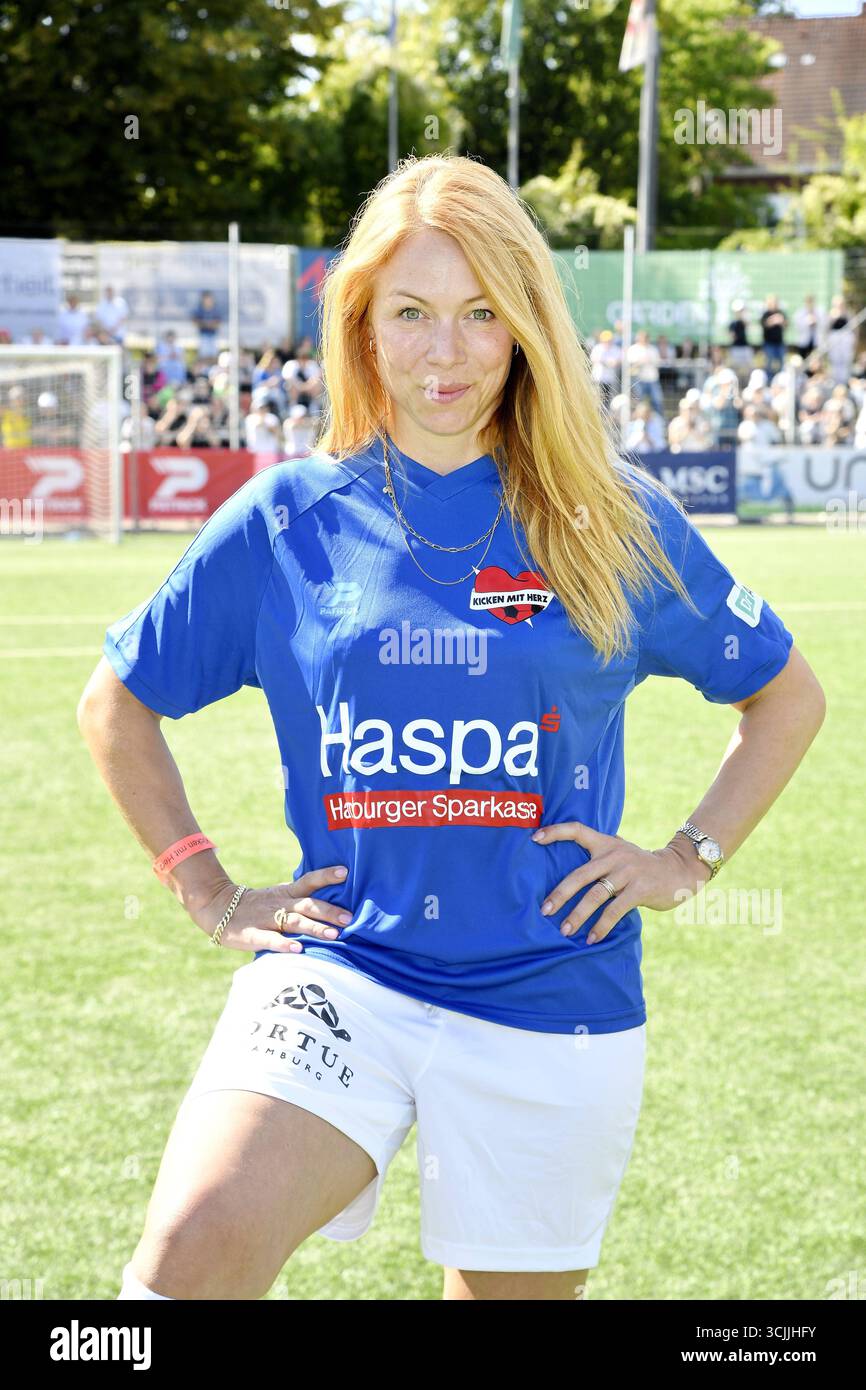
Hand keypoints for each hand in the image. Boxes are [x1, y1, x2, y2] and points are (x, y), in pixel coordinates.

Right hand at [186, 865, 352, 950]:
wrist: (216, 907)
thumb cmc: (256, 905)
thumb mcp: (279, 895)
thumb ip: (300, 898)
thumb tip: (333, 900)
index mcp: (286, 892)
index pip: (309, 881)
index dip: (326, 876)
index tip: (345, 872)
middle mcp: (280, 904)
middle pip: (307, 905)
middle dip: (329, 911)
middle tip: (349, 918)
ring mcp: (266, 919)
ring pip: (293, 922)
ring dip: (314, 928)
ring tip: (333, 935)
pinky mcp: (252, 935)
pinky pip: (270, 939)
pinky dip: (284, 944)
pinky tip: (298, 950)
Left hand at [532, 822, 711, 944]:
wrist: (679, 869)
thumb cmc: (641, 865)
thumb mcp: (620, 853)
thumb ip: (599, 857)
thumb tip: (568, 871)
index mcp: (606, 843)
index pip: (577, 830)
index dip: (555, 832)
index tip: (534, 838)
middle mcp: (614, 855)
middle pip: (580, 874)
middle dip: (560, 894)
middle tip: (544, 910)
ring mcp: (628, 872)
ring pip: (596, 895)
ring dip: (578, 915)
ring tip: (565, 930)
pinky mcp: (640, 889)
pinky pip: (615, 910)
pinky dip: (601, 926)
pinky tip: (592, 939)